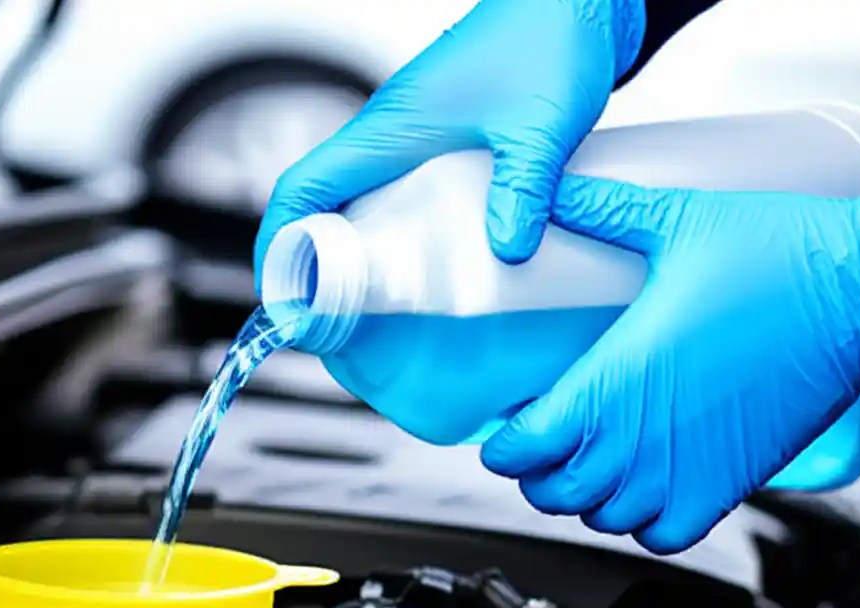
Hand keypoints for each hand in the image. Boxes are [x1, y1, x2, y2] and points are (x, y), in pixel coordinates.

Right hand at [253, 0, 646, 289]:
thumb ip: (523, 189)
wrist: (578, 3)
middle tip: (326, 324)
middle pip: (319, 206)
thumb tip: (509, 252)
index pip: (304, 187)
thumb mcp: (540, 126)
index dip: (281, 242)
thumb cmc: (550, 37)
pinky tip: (421, 272)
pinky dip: (389, 238)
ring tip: (365, 314)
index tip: (281, 293)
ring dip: (348, 255)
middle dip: (309, 267)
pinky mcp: (438, 146)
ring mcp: (410, 141)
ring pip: (355, 204)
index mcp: (388, 129)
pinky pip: (393, 198)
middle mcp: (388, 137)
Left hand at [480, 176, 859, 553]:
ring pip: (606, 519)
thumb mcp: (677, 219)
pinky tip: (642, 494)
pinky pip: (669, 536)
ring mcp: (688, 467)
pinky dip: (644, 527)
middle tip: (536, 445)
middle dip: (534, 475)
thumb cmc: (779, 256)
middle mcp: (644, 436)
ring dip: (585, 501)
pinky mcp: (731, 482)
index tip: (502, 431)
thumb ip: (604, 209)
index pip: (526, 446)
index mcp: (616, 378)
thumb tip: (555, 189)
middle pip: (556, 492)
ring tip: (584, 467)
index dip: (503, 447)